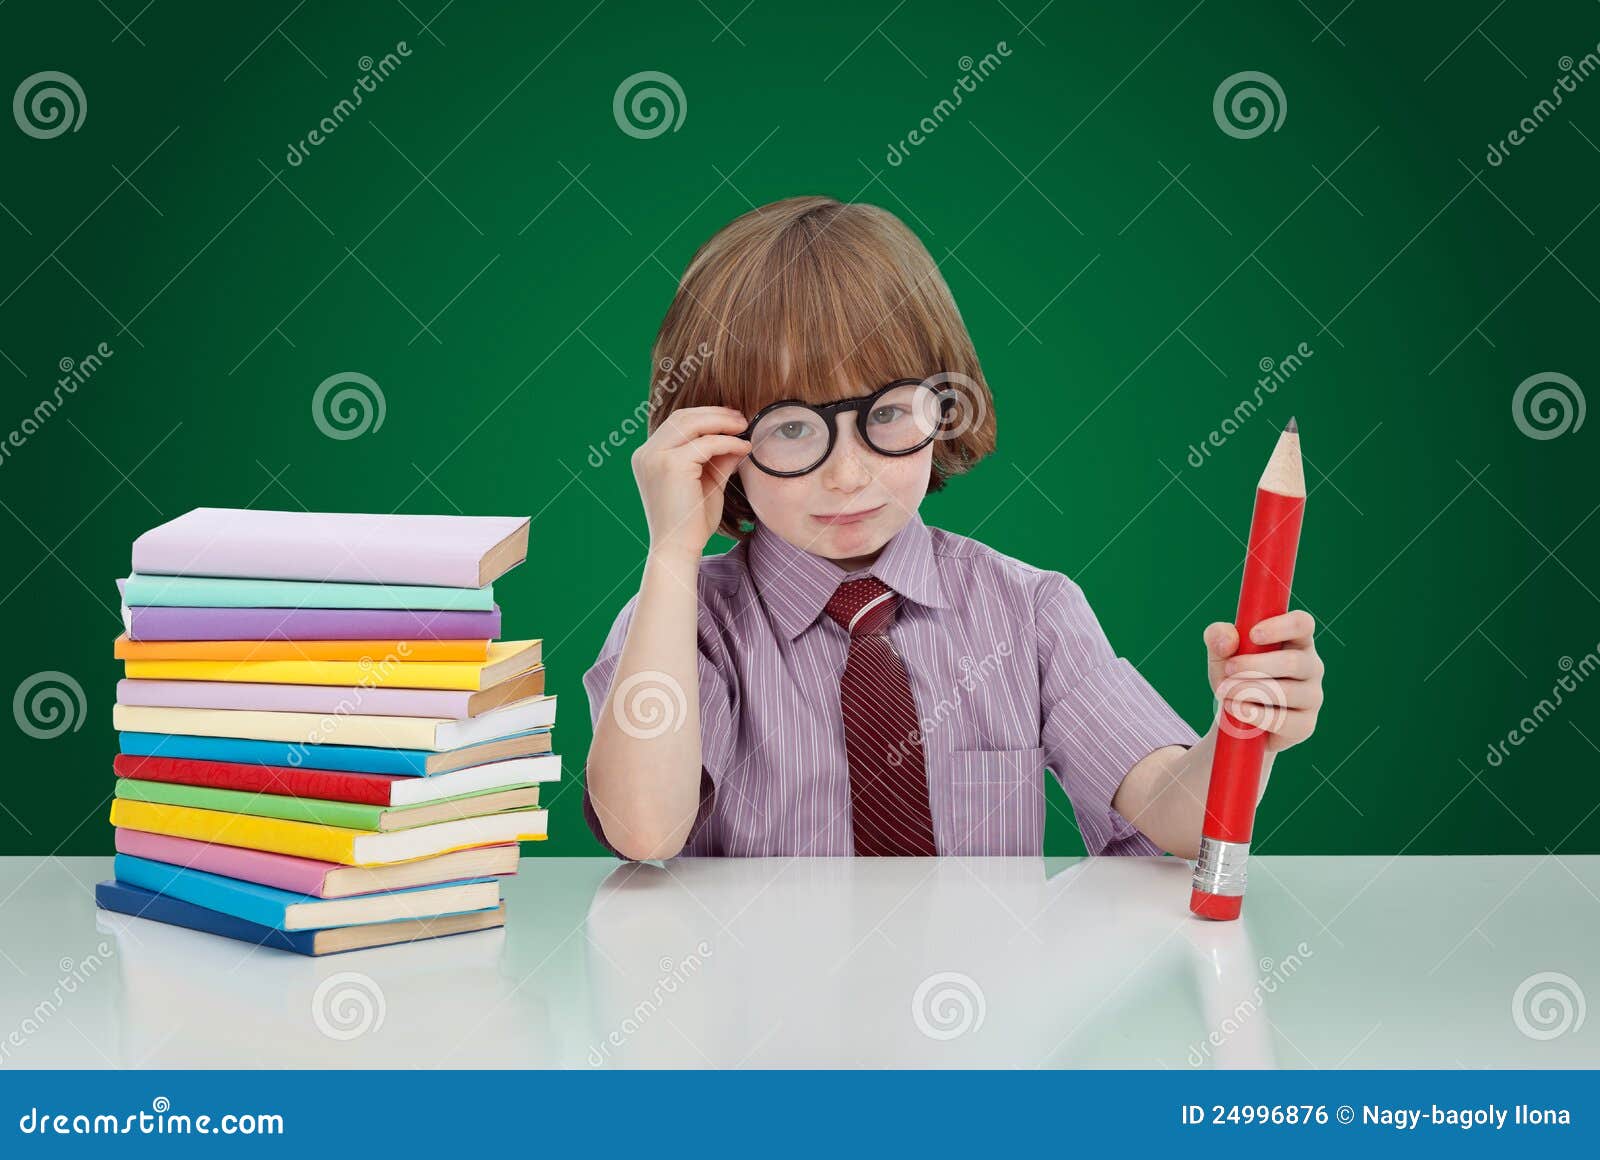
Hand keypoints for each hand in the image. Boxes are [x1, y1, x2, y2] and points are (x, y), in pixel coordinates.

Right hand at [631, 406, 750, 561]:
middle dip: (715, 414)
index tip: (731, 419)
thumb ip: (718, 458)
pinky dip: (728, 442)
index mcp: (648, 457)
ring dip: (722, 422)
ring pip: (692, 423)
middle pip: (682, 417)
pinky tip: (743, 448)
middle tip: (742, 419)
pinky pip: (706, 444)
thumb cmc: (691, 522)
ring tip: (745, 428)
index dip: (705, 416)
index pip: (676, 424)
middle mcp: (646, 453)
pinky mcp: (670, 464)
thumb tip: (739, 438)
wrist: (679, 549)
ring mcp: (655, 457)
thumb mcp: (707, 482)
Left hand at [1203, 610, 1323, 752]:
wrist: (1236, 718)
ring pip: (1286, 692)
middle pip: (1294, 662)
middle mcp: (1310, 666)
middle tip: (1228, 669)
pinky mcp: (1305, 724)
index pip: (1303, 624)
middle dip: (1254, 666)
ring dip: (1249, 691)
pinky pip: (1284, 721)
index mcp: (1295, 641)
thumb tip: (1228, 640)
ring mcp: (1312, 696)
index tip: (1253, 635)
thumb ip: (1218, 637)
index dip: (1281, 627)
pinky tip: (1236, 709)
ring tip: (1225, 692)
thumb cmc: (1234, 677)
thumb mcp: (1220, 655)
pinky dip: (1254, 714)